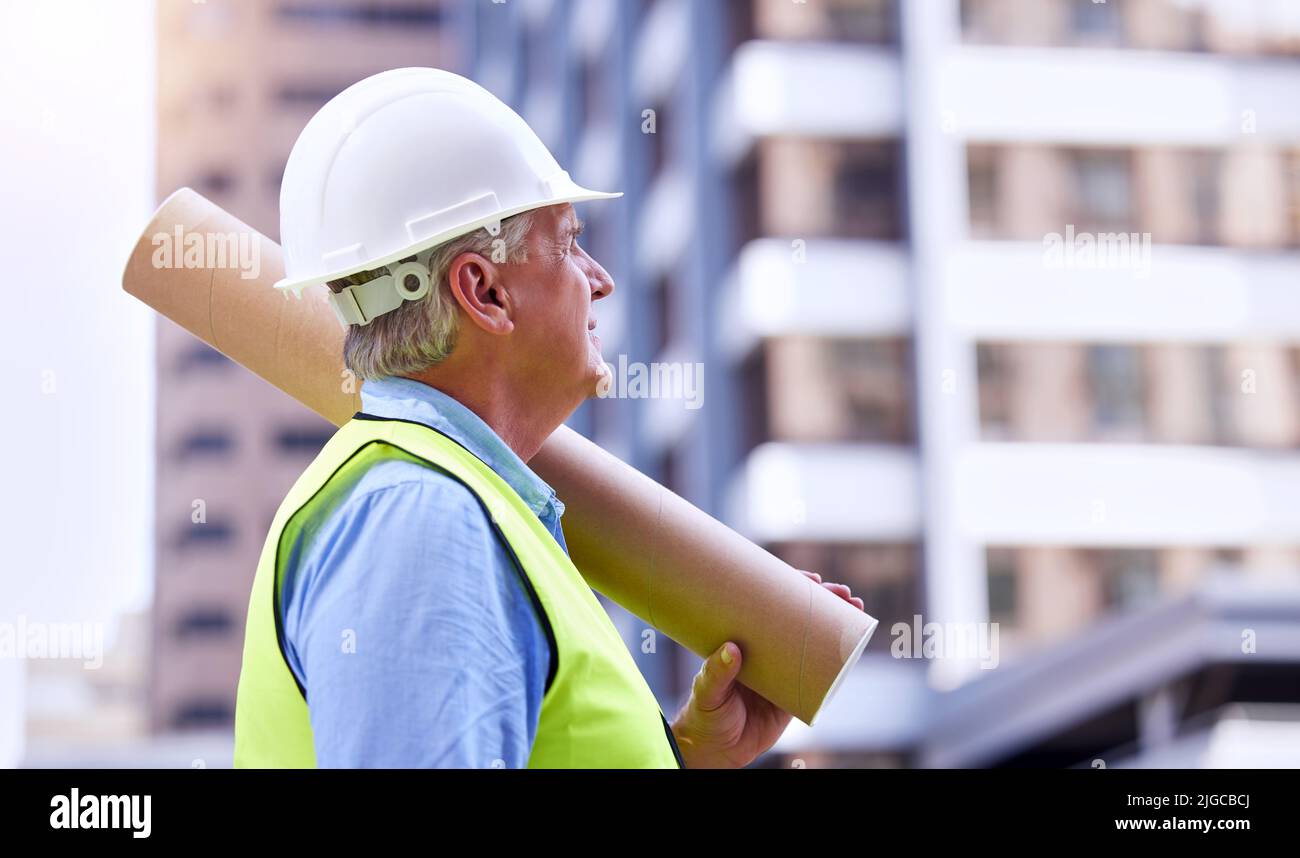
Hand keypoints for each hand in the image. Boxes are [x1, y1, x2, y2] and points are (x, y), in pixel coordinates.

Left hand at [670, 570, 863, 767]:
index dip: (792, 586)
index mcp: (743, 637)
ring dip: (837, 622)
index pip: (769, 602)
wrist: (716, 751)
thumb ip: (716, 673)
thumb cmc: (704, 715)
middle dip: (824, 600)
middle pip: (799, 615)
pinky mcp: (796, 692)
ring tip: (856, 609)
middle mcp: (765, 648)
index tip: (812, 580)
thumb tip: (732, 649)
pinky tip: (854, 647)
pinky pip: (821, 672)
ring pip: (814, 639)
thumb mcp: (707, 691)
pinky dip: (838, 660)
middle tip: (843, 593)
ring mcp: (783, 669)